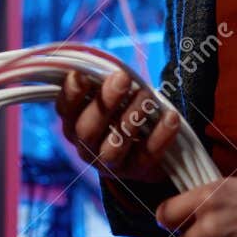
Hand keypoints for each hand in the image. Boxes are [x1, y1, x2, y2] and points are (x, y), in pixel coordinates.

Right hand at [55, 69, 180, 183]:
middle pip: (87, 129)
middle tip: (123, 78)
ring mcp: (110, 163)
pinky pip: (147, 155)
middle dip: (105, 102)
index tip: (80, 75)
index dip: (70, 94)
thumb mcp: (108, 97)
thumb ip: (102, 82)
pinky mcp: (136, 171)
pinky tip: (171, 116)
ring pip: (114, 147)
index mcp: (74, 124)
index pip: (65, 110)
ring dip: (131, 119)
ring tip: (146, 95)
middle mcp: (86, 147)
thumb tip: (105, 64)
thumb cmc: (121, 112)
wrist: (144, 150)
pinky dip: (160, 136)